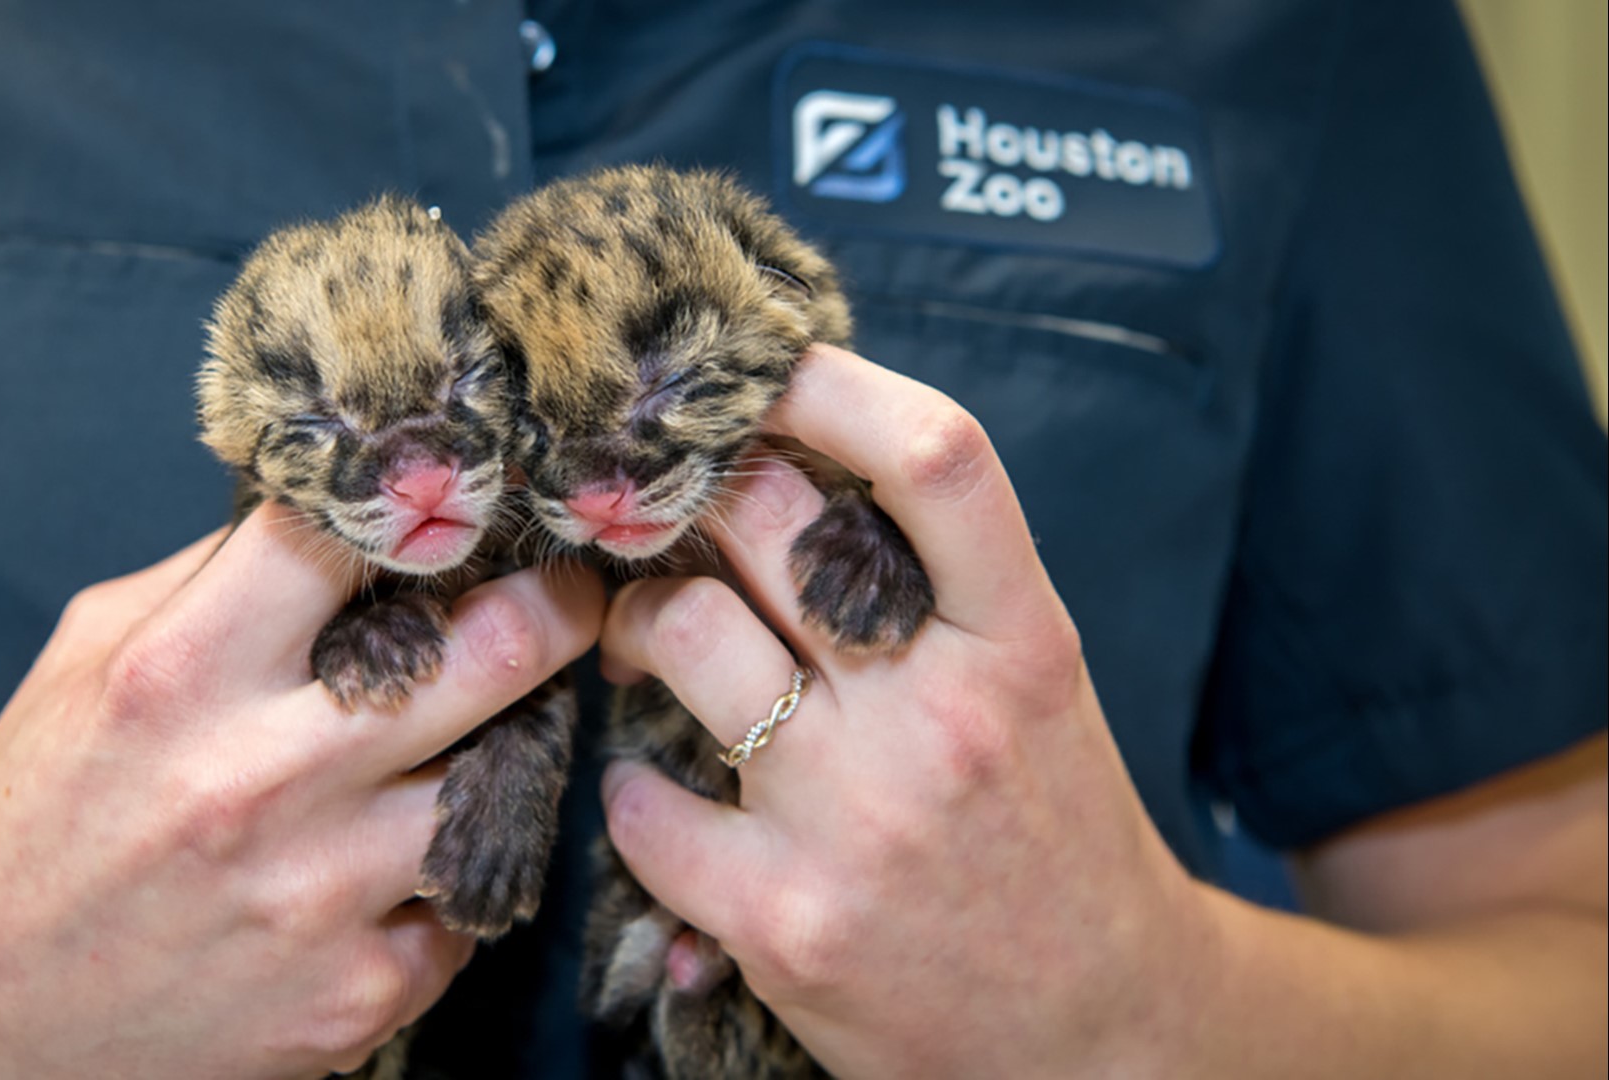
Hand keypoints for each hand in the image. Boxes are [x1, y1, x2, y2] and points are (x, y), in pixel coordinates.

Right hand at [0, 503, 601, 1078]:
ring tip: (476, 739)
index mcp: (183, 673)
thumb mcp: (86, 659)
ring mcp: (323, 896)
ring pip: (509, 781)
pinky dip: (449, 877)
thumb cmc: (37, 816)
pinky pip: (471, 904)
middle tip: (568, 596)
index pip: (351, 536)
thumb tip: (345, 521)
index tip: (467, 501)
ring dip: (511, 752)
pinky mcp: (359, 997)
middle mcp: (263, 778)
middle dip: (554, 606)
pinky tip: (398, 865)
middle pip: (495, 650)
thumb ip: (214, 583)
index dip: (421, 503)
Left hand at [597, 345, 1214, 1077]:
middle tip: (656, 513)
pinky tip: (659, 794)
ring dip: (633, 623)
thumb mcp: (1029, 688)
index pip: (936, 455)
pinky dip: (628, 788)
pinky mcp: (783, 919)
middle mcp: (941, 714)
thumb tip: (790, 466)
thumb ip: (932, 585)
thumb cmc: (1049, 841)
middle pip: (770, 519)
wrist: (1102, 1036)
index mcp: (1020, 641)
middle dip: (688, 495)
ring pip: (681, 634)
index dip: (830, 381)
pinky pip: (639, 803)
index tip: (760, 366)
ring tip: (645, 644)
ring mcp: (858, 818)